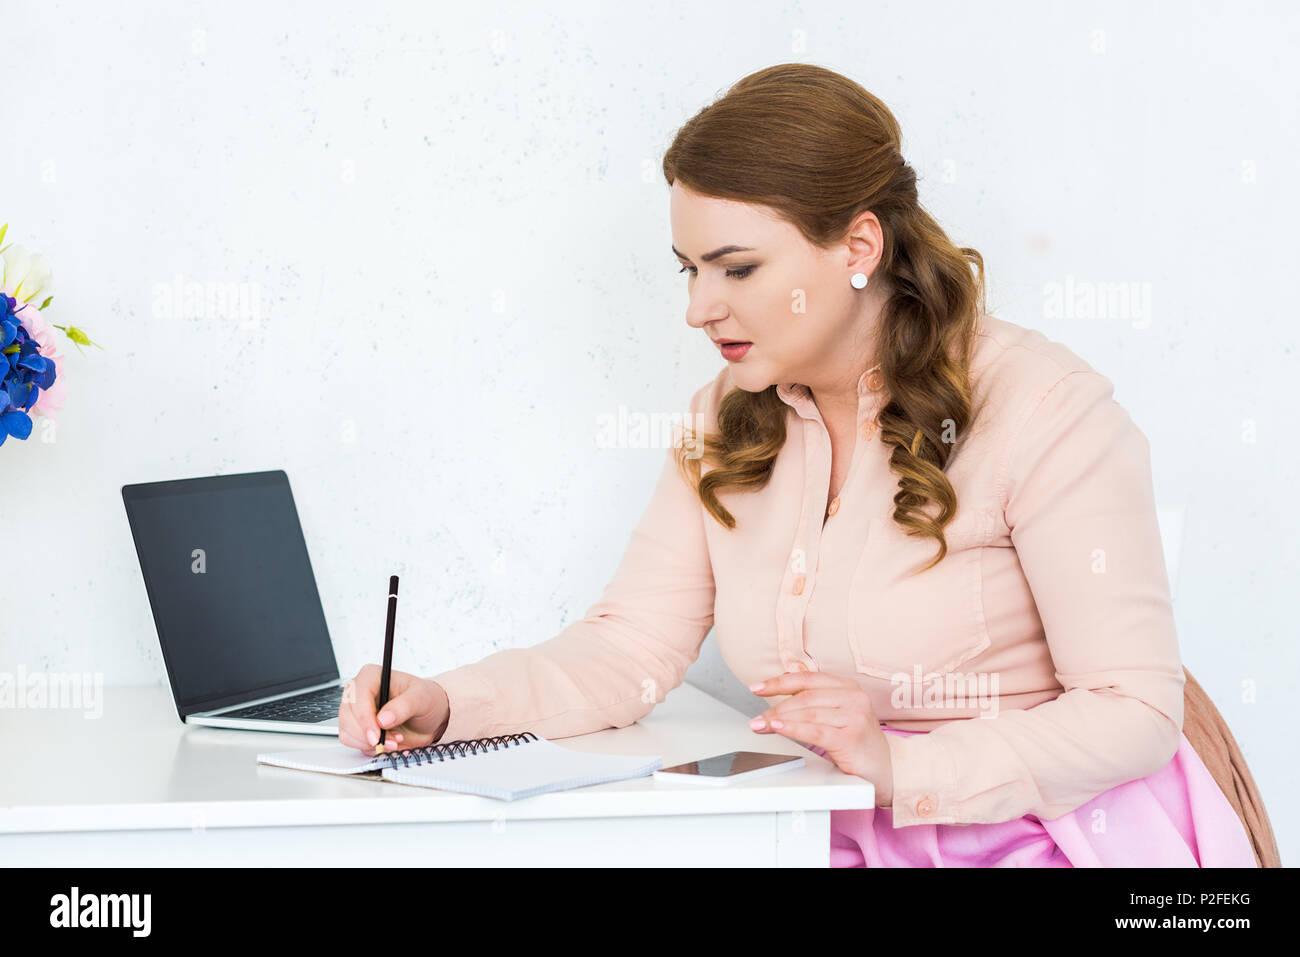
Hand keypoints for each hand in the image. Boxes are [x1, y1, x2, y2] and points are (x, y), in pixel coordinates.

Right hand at [338, 665, 449, 754]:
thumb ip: (403, 706)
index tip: (376, 735)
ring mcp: (356, 710)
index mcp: (373, 676)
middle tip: (392, 741)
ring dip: (369, 743)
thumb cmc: (425, 699)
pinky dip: (368, 747)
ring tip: (394, 741)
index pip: (358, 696)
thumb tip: (383, 719)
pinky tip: (386, 743)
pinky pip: (352, 741)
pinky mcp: (357, 727)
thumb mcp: (421, 698)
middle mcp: (360, 692)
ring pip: (347, 731)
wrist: (430, 717)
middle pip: (348, 716)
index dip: (364, 718)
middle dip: (368, 734)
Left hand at [749, 671, 892, 806]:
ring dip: (778, 720)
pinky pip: (815, 731)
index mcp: (848, 686)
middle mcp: (854, 697)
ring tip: (761, 726)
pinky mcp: (851, 738)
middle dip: (775, 707)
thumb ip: (814, 702)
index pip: (807, 679)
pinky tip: (777, 728)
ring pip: (807, 713)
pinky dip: (792, 729)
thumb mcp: (837, 714)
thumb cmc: (857, 742)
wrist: (885, 770)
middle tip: (757, 719)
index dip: (778, 682)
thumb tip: (779, 693)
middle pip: (804, 697)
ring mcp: (854, 717)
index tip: (756, 688)